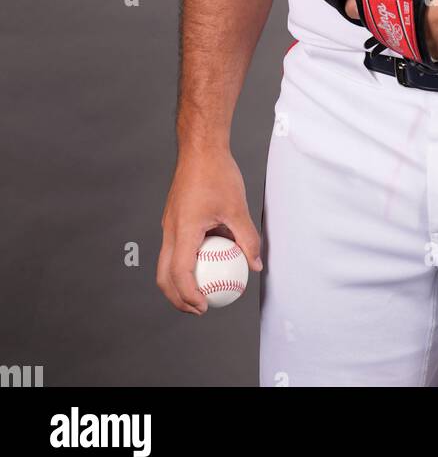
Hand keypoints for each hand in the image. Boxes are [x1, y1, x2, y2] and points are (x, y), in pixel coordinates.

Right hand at [156, 149, 263, 314]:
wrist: (200, 148)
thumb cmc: (218, 173)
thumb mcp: (237, 208)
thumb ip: (247, 238)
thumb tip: (255, 264)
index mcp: (184, 230)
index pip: (180, 273)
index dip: (189, 296)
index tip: (205, 307)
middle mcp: (170, 230)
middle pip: (164, 276)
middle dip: (178, 299)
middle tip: (200, 308)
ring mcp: (169, 225)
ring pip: (165, 264)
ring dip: (179, 283)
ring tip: (202, 292)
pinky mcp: (173, 219)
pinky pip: (174, 249)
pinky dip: (184, 264)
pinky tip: (207, 262)